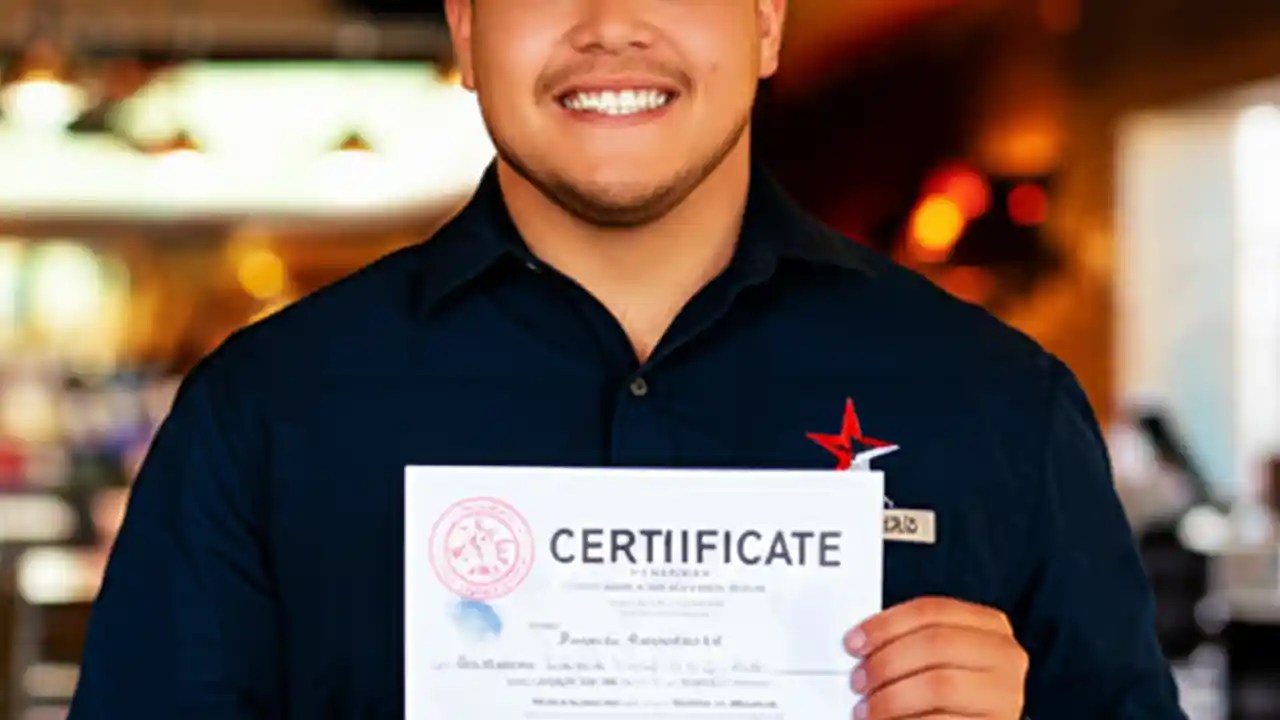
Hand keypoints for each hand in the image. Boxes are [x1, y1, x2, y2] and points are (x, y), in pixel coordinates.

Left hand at [843, 596, 1028, 719]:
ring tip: (868, 710)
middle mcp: (1004, 655)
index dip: (886, 625)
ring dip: (892, 698)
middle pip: (935, 644)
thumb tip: (861, 646)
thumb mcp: (941, 656)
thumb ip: (912, 642)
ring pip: (940, 684)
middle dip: (886, 662)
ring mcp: (1006, 694)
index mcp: (989, 626)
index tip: (853, 643)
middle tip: (858, 681)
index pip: (931, 610)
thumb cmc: (954, 690)